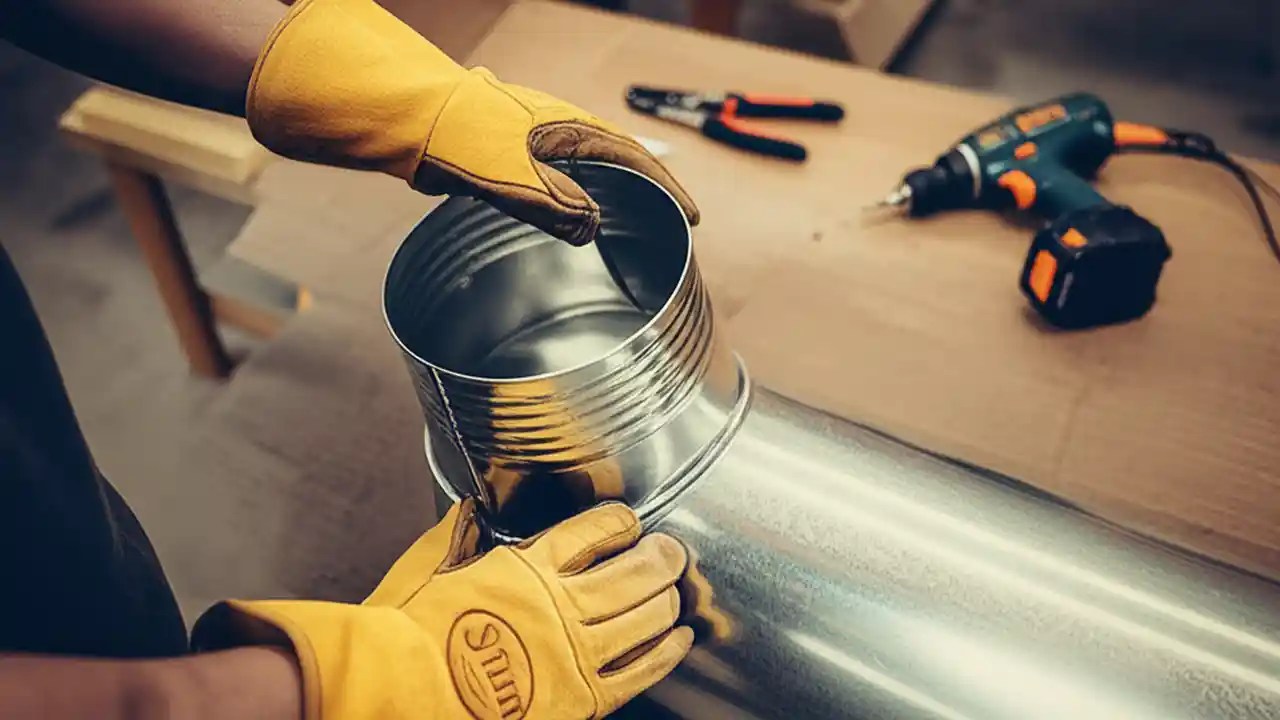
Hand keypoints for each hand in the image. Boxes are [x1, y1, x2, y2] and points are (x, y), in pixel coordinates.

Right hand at [193, 501, 692, 719]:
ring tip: (677, 592)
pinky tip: (680, 639)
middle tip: (673, 552)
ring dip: (668, 600)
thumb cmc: (407, 629)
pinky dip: (666, 651)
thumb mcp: (431, 562)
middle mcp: (560, 603)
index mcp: (527, 564)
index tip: (629, 521)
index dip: (620, 522)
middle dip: (660, 557)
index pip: (594, 530)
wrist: (400, 690)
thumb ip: (461, 532)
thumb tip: (471, 506)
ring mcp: (574, 651)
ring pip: (644, 617)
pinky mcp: (580, 697)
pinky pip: (639, 670)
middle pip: (632, 571)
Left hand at [247, 0, 698, 245]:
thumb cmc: (463, 141)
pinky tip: (568, 219)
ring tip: (628, 225)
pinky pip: (556, 176)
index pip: (637, 159)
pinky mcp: (510, 151)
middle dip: (646, 191)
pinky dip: (574, 197)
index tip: (692, 216)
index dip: (668, 189)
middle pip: (618, 161)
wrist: (411, 120)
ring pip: (586, 170)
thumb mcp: (519, 185)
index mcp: (572, 128)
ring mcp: (535, 137)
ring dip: (610, 195)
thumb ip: (560, 210)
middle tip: (668, 222)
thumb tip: (592, 229)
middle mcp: (560, 128)